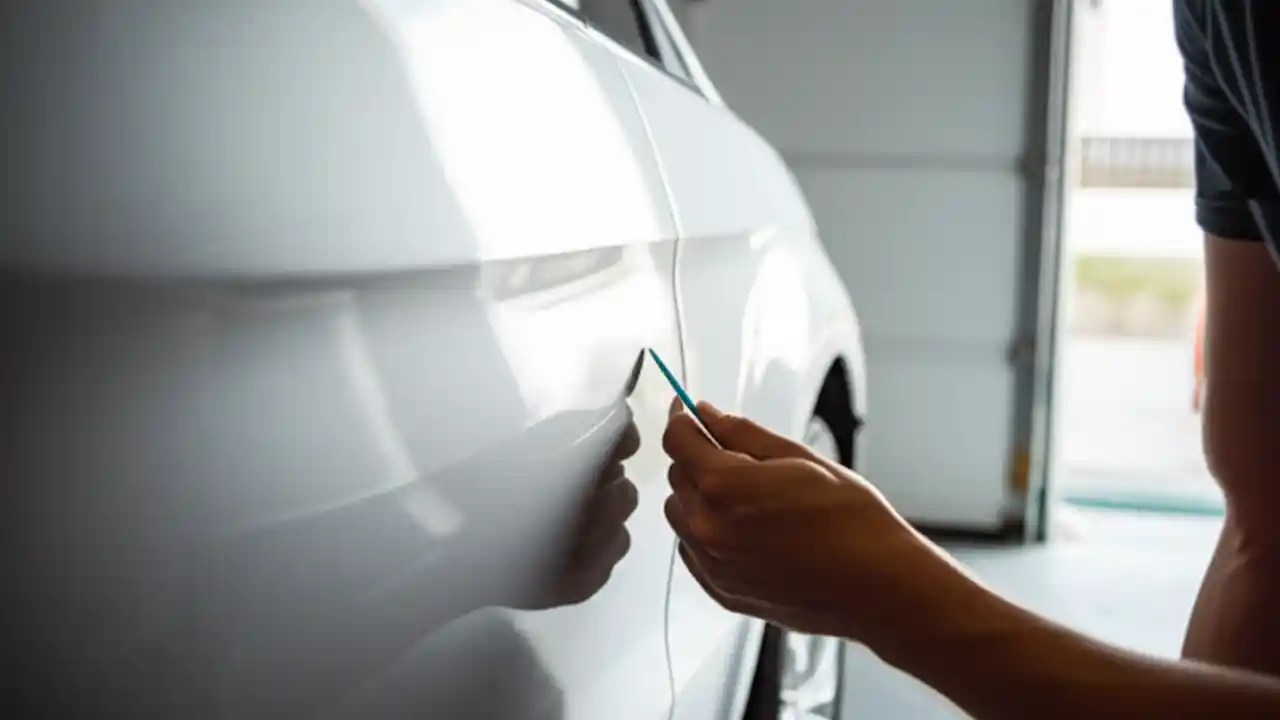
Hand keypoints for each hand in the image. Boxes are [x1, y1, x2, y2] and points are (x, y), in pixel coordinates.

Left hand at [661, 399, 965, 646]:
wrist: (878, 585)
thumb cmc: (852, 520)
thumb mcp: (799, 458)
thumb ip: (742, 433)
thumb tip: (705, 414)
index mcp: (724, 487)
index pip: (677, 439)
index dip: (682, 418)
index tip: (688, 409)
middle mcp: (707, 528)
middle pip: (677, 476)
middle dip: (699, 458)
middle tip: (740, 457)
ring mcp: (712, 564)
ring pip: (681, 514)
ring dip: (700, 497)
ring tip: (748, 498)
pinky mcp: (721, 590)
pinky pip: (693, 549)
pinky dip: (708, 532)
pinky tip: (748, 529)